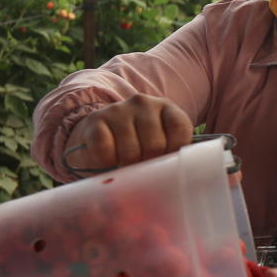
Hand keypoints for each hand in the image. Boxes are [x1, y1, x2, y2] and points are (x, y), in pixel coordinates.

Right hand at [64, 94, 191, 170]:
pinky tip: (109, 159)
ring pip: (131, 151)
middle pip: (155, 144)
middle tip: (140, 164)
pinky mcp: (96, 120)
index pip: (180, 128)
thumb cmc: (137, 145)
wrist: (98, 138)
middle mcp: (143, 103)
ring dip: (127, 164)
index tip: (163, 160)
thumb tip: (174, 173)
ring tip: (124, 161)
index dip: (173, 151)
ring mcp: (119, 109)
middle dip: (148, 162)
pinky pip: (105, 150)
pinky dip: (106, 161)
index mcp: (166, 108)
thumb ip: (170, 153)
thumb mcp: (160, 145)